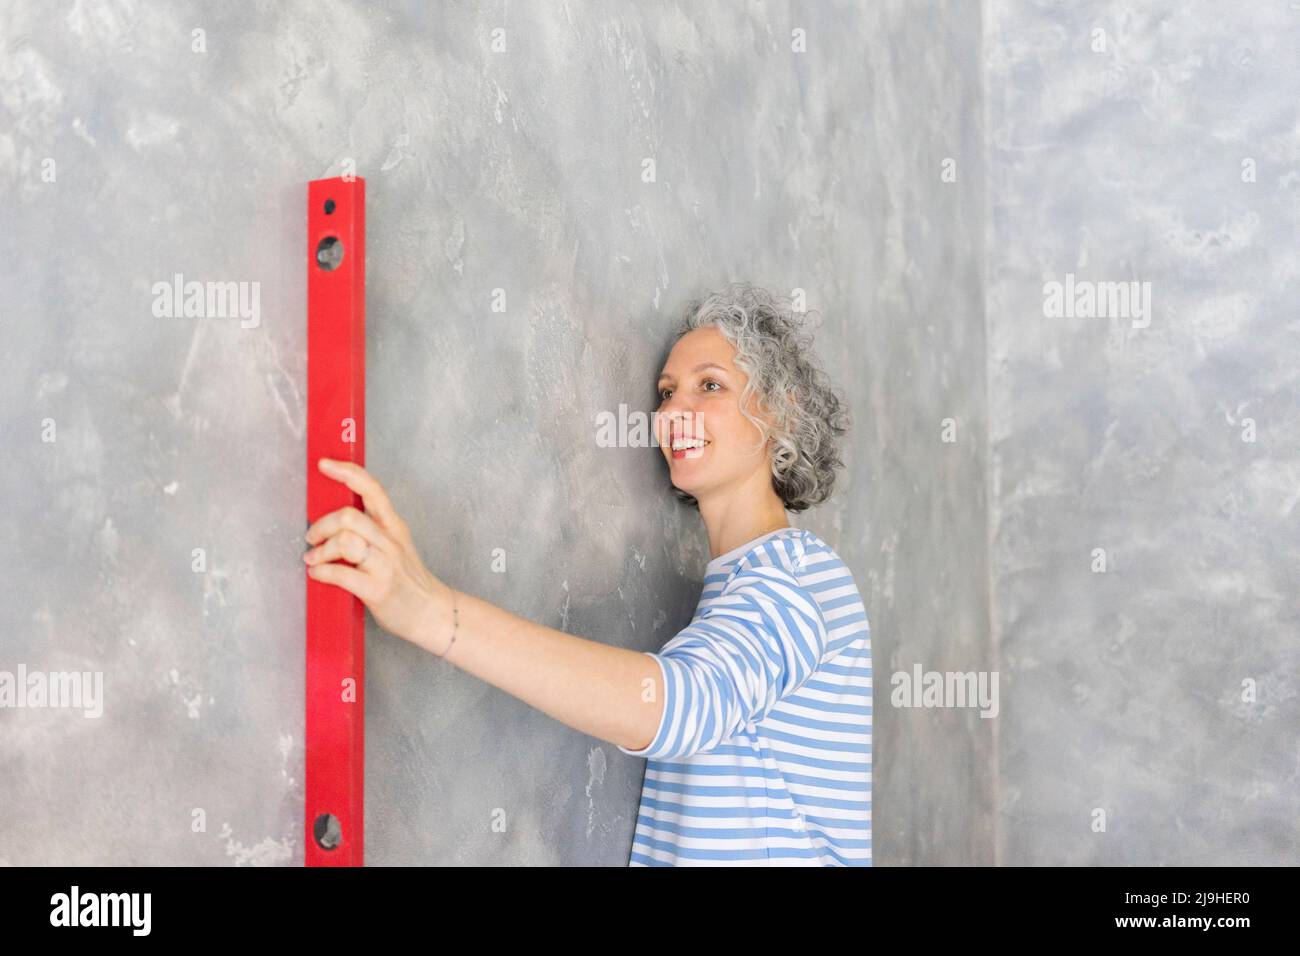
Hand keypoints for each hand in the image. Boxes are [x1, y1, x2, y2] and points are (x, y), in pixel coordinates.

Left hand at [304, 458, 453, 651]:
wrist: (431, 613)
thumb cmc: (408, 581)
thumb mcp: (396, 547)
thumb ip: (371, 532)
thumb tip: (333, 522)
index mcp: (394, 527)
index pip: (372, 489)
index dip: (347, 473)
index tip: (325, 464)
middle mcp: (390, 541)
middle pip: (348, 517)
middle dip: (321, 525)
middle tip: (312, 538)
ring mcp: (384, 565)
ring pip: (344, 541)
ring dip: (320, 550)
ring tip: (314, 559)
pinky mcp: (376, 589)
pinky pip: (340, 574)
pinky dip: (321, 572)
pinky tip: (317, 574)